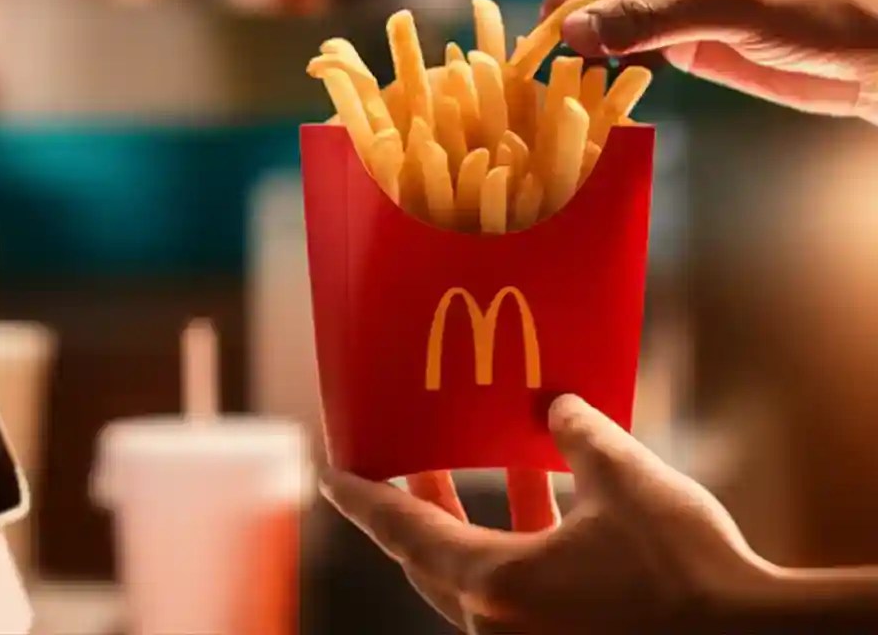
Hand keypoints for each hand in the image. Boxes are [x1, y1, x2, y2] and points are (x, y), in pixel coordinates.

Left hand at [321, 394, 769, 633]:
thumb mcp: (624, 478)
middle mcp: (500, 625)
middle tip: (406, 461)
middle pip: (430, 561)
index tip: (330, 474)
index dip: (363, 499)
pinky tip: (545, 497)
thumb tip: (554, 403)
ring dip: (472, 523)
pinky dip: (519, 547)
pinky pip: (519, 590)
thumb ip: (577, 434)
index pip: (404, 534)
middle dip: (415, 508)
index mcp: (497, 586)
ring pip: (476, 577)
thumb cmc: (684, 565)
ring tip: (473, 464)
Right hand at [546, 0, 877, 121]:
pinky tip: (604, 73)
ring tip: (578, 63)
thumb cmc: (818, 6)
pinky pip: (627, 34)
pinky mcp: (682, 29)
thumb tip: (572, 33)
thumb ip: (647, 16)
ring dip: (588, 30)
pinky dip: (609, 53)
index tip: (563, 5)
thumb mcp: (729, 2)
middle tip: (559, 39)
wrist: (870, 60)